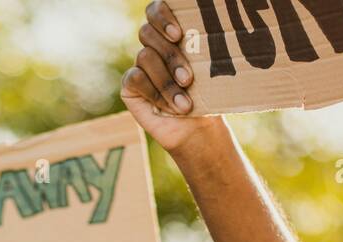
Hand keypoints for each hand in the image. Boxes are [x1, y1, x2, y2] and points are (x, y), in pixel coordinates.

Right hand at [120, 1, 221, 153]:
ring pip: (145, 57)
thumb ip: (201, 46)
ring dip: (166, 82)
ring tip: (185, 103)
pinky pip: (136, 78)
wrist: (198, 129)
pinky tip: (169, 107)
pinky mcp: (130, 85)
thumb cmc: (207, 97)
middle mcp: (153, 46)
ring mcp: (139, 64)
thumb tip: (212, 24)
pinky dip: (154, 93)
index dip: (162, 16)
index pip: (156, 10)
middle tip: (187, 78)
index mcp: (171, 33)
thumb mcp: (209, 69)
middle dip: (170, 56)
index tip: (178, 34)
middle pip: (148, 32)